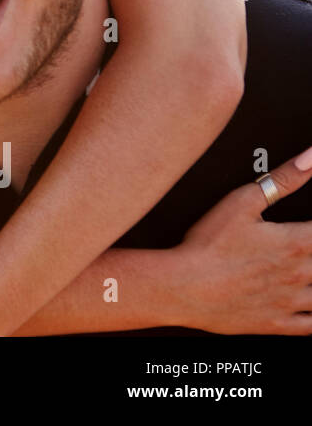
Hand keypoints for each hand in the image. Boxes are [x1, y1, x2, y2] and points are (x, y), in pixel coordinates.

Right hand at [169, 144, 311, 334]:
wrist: (182, 287)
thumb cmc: (207, 246)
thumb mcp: (242, 201)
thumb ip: (283, 179)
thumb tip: (310, 158)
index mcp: (295, 242)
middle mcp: (299, 274)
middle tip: (309, 248)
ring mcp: (290, 301)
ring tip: (310, 271)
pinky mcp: (276, 323)